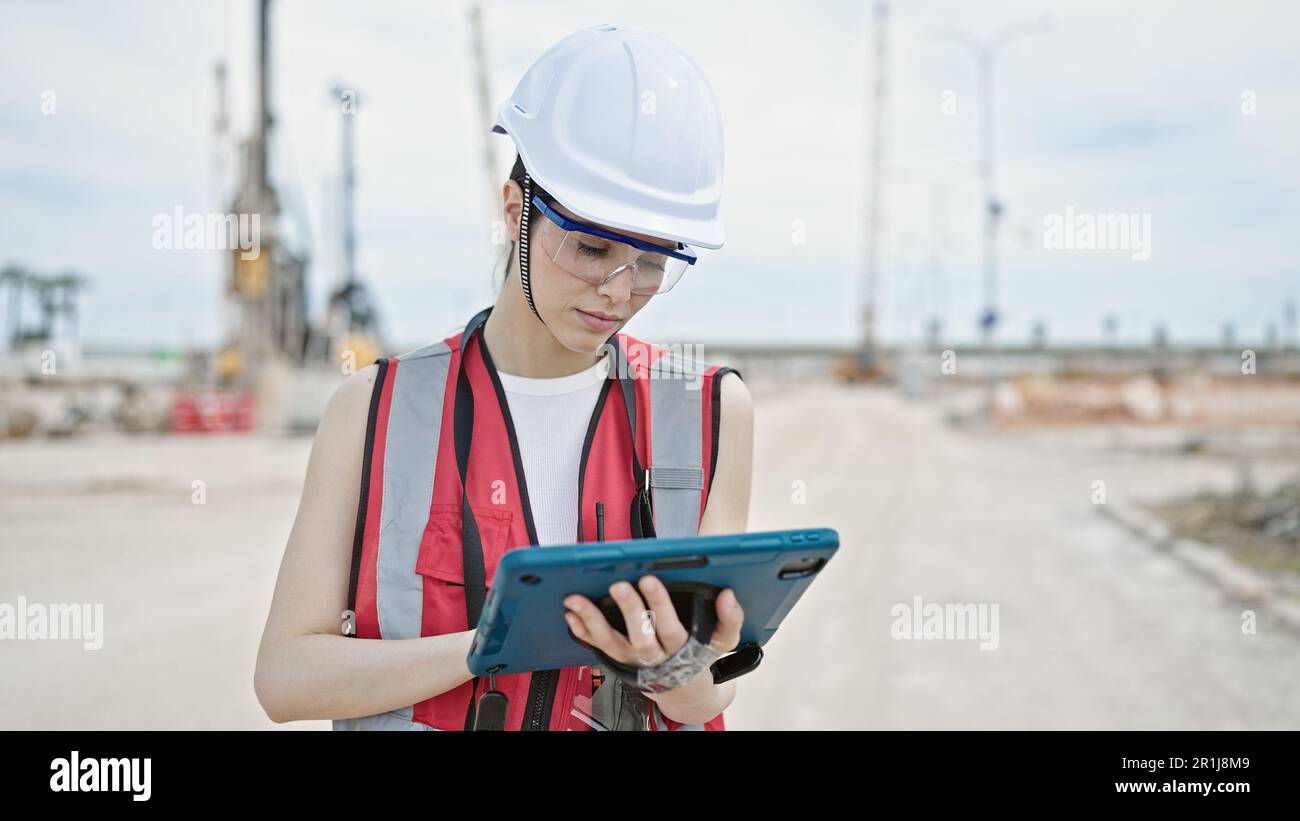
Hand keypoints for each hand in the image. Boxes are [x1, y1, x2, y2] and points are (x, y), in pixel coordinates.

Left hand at [562, 575, 743, 685]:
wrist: (683, 688)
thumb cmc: (699, 654)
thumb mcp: (722, 640)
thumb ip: (730, 619)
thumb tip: (728, 596)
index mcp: (682, 650)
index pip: (672, 629)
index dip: (660, 606)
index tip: (649, 579)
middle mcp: (655, 658)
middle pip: (640, 638)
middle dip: (628, 611)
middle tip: (618, 585)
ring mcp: (632, 661)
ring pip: (610, 644)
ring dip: (592, 621)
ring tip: (576, 600)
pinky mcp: (617, 660)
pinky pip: (595, 647)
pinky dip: (581, 631)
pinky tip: (570, 615)